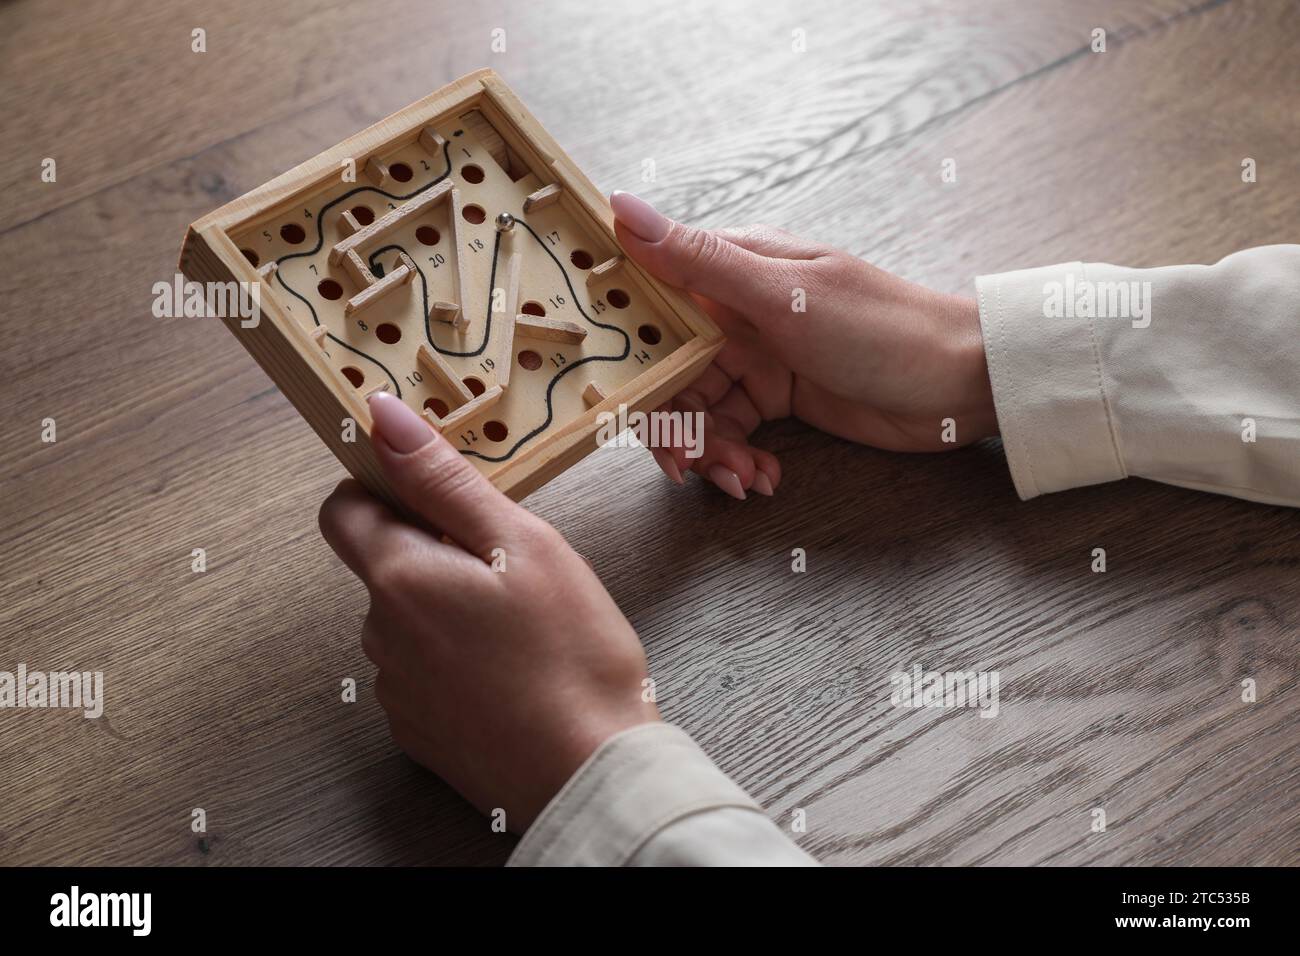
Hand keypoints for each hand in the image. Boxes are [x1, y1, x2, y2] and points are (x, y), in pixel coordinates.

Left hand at [319, 392, 658, 830]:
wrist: (590, 774)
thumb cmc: (570, 656)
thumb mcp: (522, 545)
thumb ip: (444, 480)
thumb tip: (383, 417)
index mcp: (399, 579)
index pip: (343, 509)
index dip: (385, 490)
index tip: (440, 496)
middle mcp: (380, 634)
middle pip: (386, 565)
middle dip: (436, 553)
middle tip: (511, 569)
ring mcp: (397, 689)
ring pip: (409, 619)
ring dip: (449, 609)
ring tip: (522, 628)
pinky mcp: (418, 731)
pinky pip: (425, 672)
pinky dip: (458, 661)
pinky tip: (513, 673)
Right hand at [610, 191, 996, 498]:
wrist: (963, 383)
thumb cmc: (882, 326)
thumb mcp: (783, 296)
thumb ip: (699, 261)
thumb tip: (620, 206)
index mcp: (731, 268)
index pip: (651, 302)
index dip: (628, 352)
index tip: (620, 398)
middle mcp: (736, 310)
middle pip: (668, 370)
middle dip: (673, 424)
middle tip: (688, 464)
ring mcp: (758, 356)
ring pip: (699, 409)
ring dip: (711, 451)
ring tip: (742, 479)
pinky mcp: (780, 397)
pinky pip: (734, 431)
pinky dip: (741, 458)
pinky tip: (765, 477)